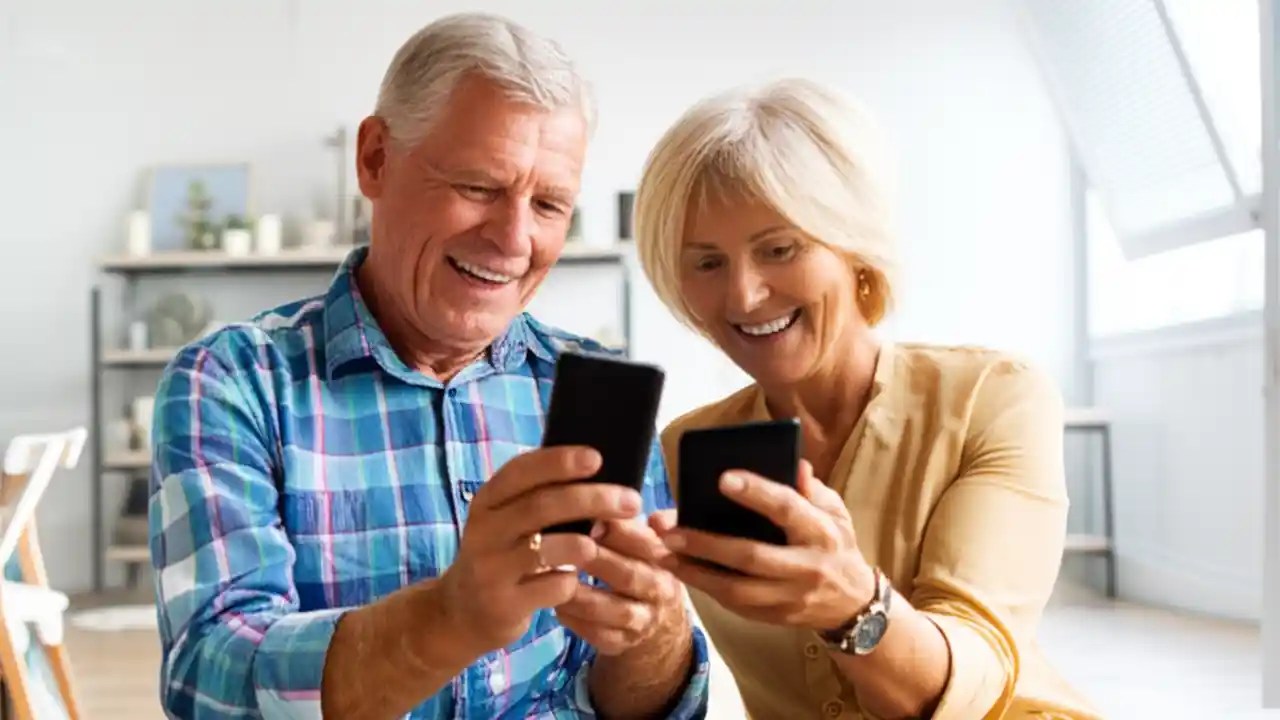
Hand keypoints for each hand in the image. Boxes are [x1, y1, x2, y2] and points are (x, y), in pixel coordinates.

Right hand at [439, 446, 644, 655]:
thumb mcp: (505, 521)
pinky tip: (575, 581)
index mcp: (487, 501)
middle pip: (542, 506)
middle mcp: (484, 530)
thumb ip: (538, 497)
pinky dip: (571, 581)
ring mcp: (491, 568)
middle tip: (631, 500)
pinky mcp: (503, 603)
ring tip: (603, 541)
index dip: (558, 462)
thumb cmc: (500, 555)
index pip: (521, 471)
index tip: (597, 457)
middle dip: (592, 499)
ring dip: (584, 542)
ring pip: (546, 548)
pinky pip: (551, 587)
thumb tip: (596, 468)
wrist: (461, 613)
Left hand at [555, 518, 687, 655]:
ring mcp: (642, 621)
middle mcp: (659, 591)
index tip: (593, 519)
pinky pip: (598, 635)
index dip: (621, 532)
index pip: (647, 544)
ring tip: (550, 577)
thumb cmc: (638, 563)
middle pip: (629, 575)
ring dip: (580, 594)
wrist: (655, 616)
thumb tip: (636, 509)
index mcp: (665, 559)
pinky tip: (555, 604)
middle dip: (596, 560)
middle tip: (564, 544)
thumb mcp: (642, 540)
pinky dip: (575, 620)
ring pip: (612, 610)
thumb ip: (634, 523)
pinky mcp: (622, 642)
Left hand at [651, 461, 874, 631]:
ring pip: (736, 590)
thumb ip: (812, 489)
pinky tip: (682, 570)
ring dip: (695, 572)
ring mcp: (790, 598)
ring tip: (663, 554)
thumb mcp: (835, 512)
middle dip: (705, 543)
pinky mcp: (775, 618)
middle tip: (668, 529)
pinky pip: (735, 605)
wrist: (852, 603)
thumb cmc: (835, 544)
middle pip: (751, 556)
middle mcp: (806, 567)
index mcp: (821, 532)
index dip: (756, 493)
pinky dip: (706, 588)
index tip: (722, 479)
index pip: (787, 509)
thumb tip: (794, 463)